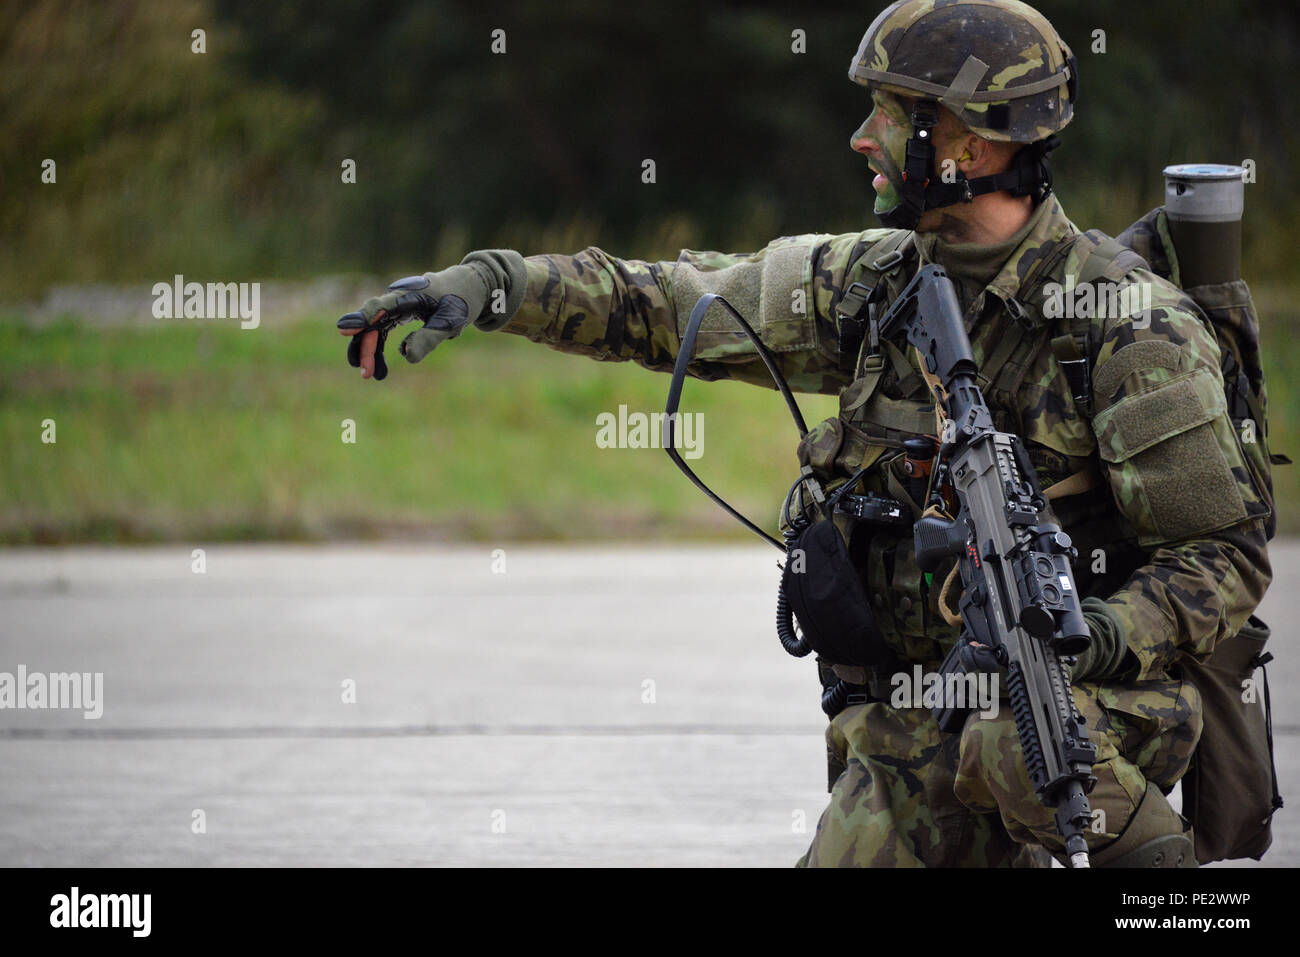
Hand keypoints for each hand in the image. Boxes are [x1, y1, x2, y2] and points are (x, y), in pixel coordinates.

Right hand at [337, 264, 490, 379]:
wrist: (466, 287)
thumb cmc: (460, 302)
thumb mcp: (450, 323)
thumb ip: (429, 338)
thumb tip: (406, 356)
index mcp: (411, 294)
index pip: (382, 305)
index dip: (363, 317)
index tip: (344, 329)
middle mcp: (398, 297)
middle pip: (373, 321)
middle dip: (365, 347)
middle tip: (365, 374)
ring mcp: (396, 305)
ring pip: (374, 328)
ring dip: (369, 351)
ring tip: (372, 376)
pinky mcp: (398, 313)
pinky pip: (382, 331)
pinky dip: (379, 349)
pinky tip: (381, 370)